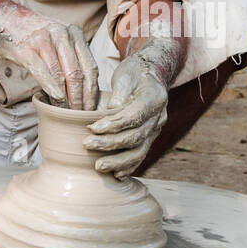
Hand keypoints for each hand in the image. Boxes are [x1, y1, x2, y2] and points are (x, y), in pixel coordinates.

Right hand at [0, 3, 98, 109]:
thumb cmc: (30, 35)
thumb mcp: (56, 40)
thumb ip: (70, 58)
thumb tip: (83, 90)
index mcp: (74, 33)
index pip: (91, 67)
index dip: (92, 92)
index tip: (91, 109)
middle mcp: (62, 33)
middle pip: (79, 73)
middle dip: (81, 100)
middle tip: (79, 116)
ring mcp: (43, 39)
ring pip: (62, 75)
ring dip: (66, 99)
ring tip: (67, 113)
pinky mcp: (25, 48)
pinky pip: (42, 71)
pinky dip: (51, 88)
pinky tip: (55, 100)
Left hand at [84, 38, 177, 177]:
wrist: (151, 74)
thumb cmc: (135, 72)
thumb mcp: (126, 74)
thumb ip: (119, 93)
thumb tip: (108, 111)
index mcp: (155, 98)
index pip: (134, 115)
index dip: (114, 124)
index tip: (92, 128)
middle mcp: (159, 117)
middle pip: (136, 136)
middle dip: (110, 144)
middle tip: (87, 145)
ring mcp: (155, 129)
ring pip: (140, 150)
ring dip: (119, 161)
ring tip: (98, 166)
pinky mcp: (149, 137)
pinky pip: (141, 154)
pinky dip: (129, 166)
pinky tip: (116, 175)